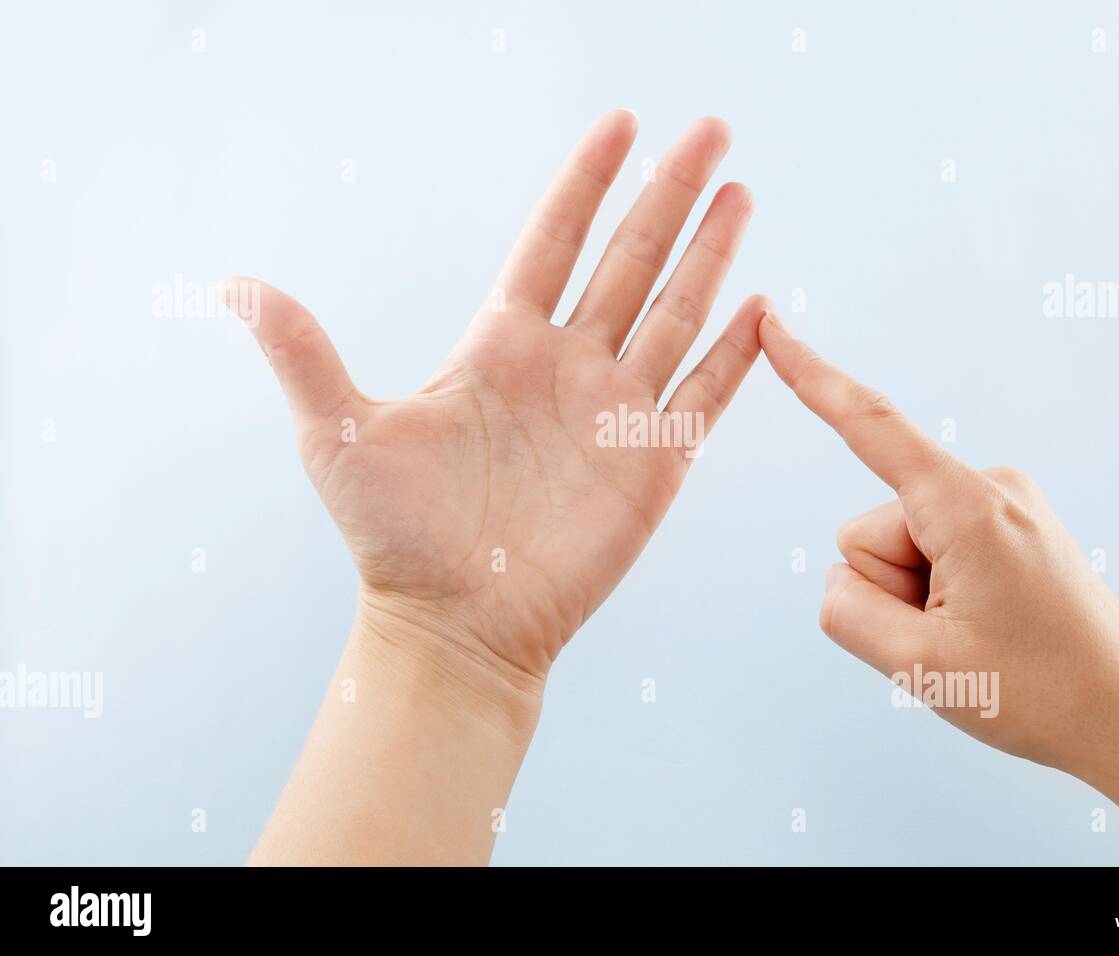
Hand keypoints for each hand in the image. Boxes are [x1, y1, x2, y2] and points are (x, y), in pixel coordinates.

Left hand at [228, 110, 763, 696]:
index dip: (588, 180)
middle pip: (630, 259)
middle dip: (671, 194)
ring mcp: (616, 411)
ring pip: (677, 313)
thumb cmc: (395, 538)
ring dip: (710, 255)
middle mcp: (567, 365)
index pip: (555, 239)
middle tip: (711, 131)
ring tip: (739, 193)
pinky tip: (761, 308)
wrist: (455, 625)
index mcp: (501, 344)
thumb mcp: (336, 435)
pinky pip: (706, 395)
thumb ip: (303, 352)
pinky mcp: (654, 464)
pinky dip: (736, 355)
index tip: (621, 124)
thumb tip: (231, 285)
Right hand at [759, 310, 1118, 864]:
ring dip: (918, 599)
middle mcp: (987, 486)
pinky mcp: (1010, 528)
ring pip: (900, 548)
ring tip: (981, 639)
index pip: (868, 426)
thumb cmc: (1042, 694)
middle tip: (956, 640)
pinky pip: (933, 552)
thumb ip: (846, 610)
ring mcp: (1002, 506)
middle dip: (891, 588)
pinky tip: (990, 629)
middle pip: (872, 529)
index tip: (771, 324)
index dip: (809, 375)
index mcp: (965, 505)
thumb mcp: (919, 666)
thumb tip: (839, 578)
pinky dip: (940, 594)